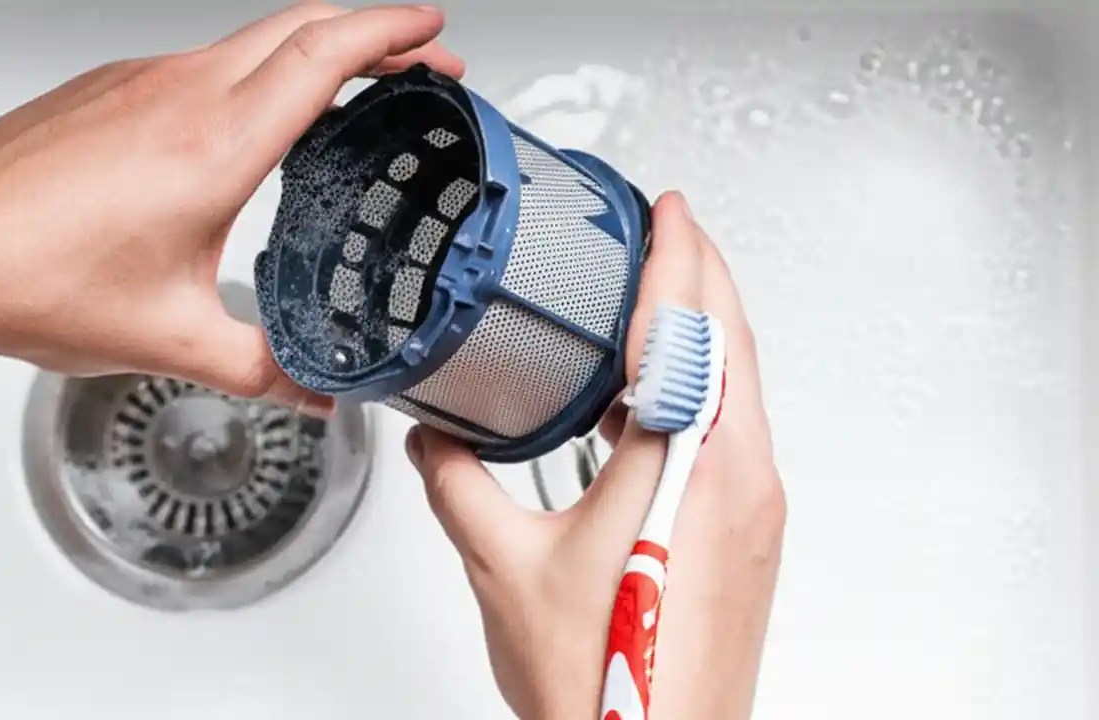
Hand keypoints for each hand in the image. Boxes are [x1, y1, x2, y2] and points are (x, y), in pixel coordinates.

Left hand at [0, 2, 462, 412]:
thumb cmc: (29, 279)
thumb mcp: (170, 340)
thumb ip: (263, 370)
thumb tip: (315, 390)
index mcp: (212, 147)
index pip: (324, 56)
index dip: (392, 32)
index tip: (433, 31)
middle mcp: (177, 95)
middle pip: (298, 25)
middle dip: (371, 31)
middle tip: (415, 56)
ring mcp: (138, 82)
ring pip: (249, 37)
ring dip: (312, 49)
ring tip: (348, 86)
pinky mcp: (108, 89)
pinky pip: (203, 60)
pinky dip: (255, 71)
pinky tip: (253, 119)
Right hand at [406, 193, 785, 719]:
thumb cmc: (607, 688)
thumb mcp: (506, 569)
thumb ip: (457, 487)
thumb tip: (435, 443)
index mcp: (689, 469)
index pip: (688, 327)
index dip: (676, 255)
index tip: (665, 209)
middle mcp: (739, 480)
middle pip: (731, 340)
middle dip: (700, 271)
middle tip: (668, 229)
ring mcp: (753, 508)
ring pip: (739, 383)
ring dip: (704, 325)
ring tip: (659, 293)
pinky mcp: (748, 534)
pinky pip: (734, 427)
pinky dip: (701, 384)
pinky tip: (654, 394)